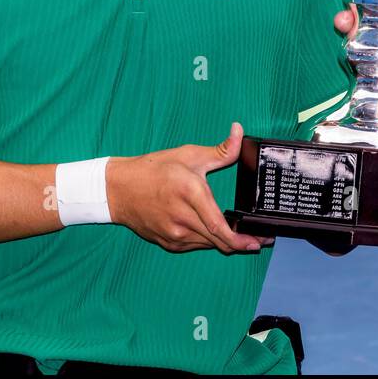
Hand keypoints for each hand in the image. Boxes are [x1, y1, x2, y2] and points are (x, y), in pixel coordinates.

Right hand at [106, 122, 272, 253]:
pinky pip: (195, 246)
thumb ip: (221, 150)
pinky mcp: (168, 243)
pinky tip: (215, 233)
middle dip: (241, 243)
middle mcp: (182, 219)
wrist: (119, 189)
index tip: (258, 241)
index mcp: (190, 194)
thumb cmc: (153, 170)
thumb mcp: (189, 155)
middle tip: (259, 240)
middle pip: (218, 240)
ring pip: (208, 244)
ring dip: (225, 242)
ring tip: (240, 235)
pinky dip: (208, 241)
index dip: (241, 239)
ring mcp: (173, 235)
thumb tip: (239, 132)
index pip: (219, 227)